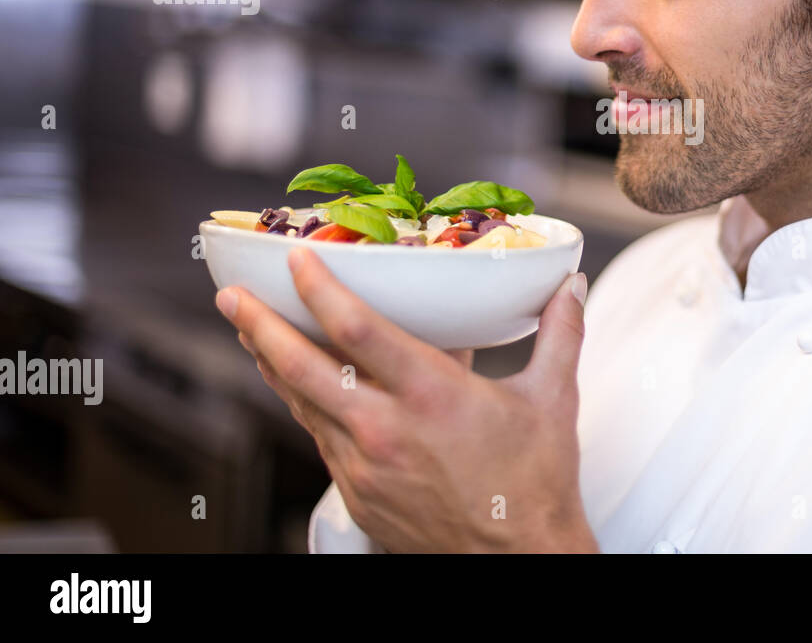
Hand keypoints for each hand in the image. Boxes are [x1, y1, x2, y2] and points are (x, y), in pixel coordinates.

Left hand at [215, 248, 598, 552]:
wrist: (520, 562)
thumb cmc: (534, 487)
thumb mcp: (553, 400)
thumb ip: (560, 334)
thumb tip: (569, 288)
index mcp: (433, 396)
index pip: (358, 329)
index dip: (320, 289)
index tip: (297, 259)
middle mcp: (387, 429)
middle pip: (302, 368)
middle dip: (259, 326)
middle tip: (231, 296)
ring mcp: (365, 467)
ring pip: (301, 405)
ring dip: (271, 364)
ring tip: (251, 333)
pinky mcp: (359, 496)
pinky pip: (319, 440)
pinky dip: (304, 406)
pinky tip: (300, 391)